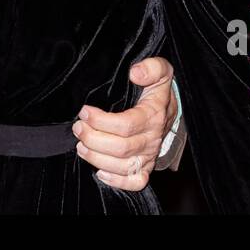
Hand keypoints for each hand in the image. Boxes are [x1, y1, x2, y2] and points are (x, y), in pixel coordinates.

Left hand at [73, 56, 175, 191]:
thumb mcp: (160, 70)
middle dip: (93, 139)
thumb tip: (135, 73)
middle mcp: (152, 139)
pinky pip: (136, 182)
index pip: (126, 125)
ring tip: (81, 145)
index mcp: (153, 116)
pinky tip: (100, 172)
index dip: (101, 121)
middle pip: (121, 148)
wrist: (170, 108)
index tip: (84, 111)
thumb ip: (151, 67)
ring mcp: (149, 155)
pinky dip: (118, 181)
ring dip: (97, 158)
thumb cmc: (158, 90)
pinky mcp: (146, 167)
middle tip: (78, 127)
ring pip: (123, 166)